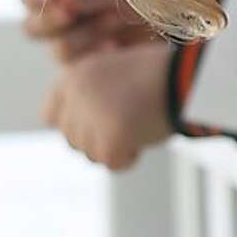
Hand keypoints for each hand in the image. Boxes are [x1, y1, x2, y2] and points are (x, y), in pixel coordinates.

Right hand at [21, 0, 158, 64]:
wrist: (169, 20)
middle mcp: (58, 23)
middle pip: (32, 28)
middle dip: (55, 20)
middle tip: (74, 12)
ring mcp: (72, 48)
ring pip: (60, 51)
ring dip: (87, 35)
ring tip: (117, 19)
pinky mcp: (87, 71)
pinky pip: (79, 72)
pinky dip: (98, 58)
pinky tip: (117, 49)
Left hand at [40, 38, 174, 171]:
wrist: (185, 76)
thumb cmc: (157, 74)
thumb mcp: (113, 73)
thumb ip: (89, 96)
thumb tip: (74, 132)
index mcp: (74, 75)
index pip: (50, 116)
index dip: (73, 126)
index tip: (93, 129)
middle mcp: (76, 95)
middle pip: (72, 140)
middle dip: (96, 141)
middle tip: (126, 129)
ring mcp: (91, 117)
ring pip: (91, 155)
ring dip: (113, 150)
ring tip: (138, 128)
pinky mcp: (110, 138)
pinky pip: (112, 164)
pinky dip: (128, 159)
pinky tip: (143, 140)